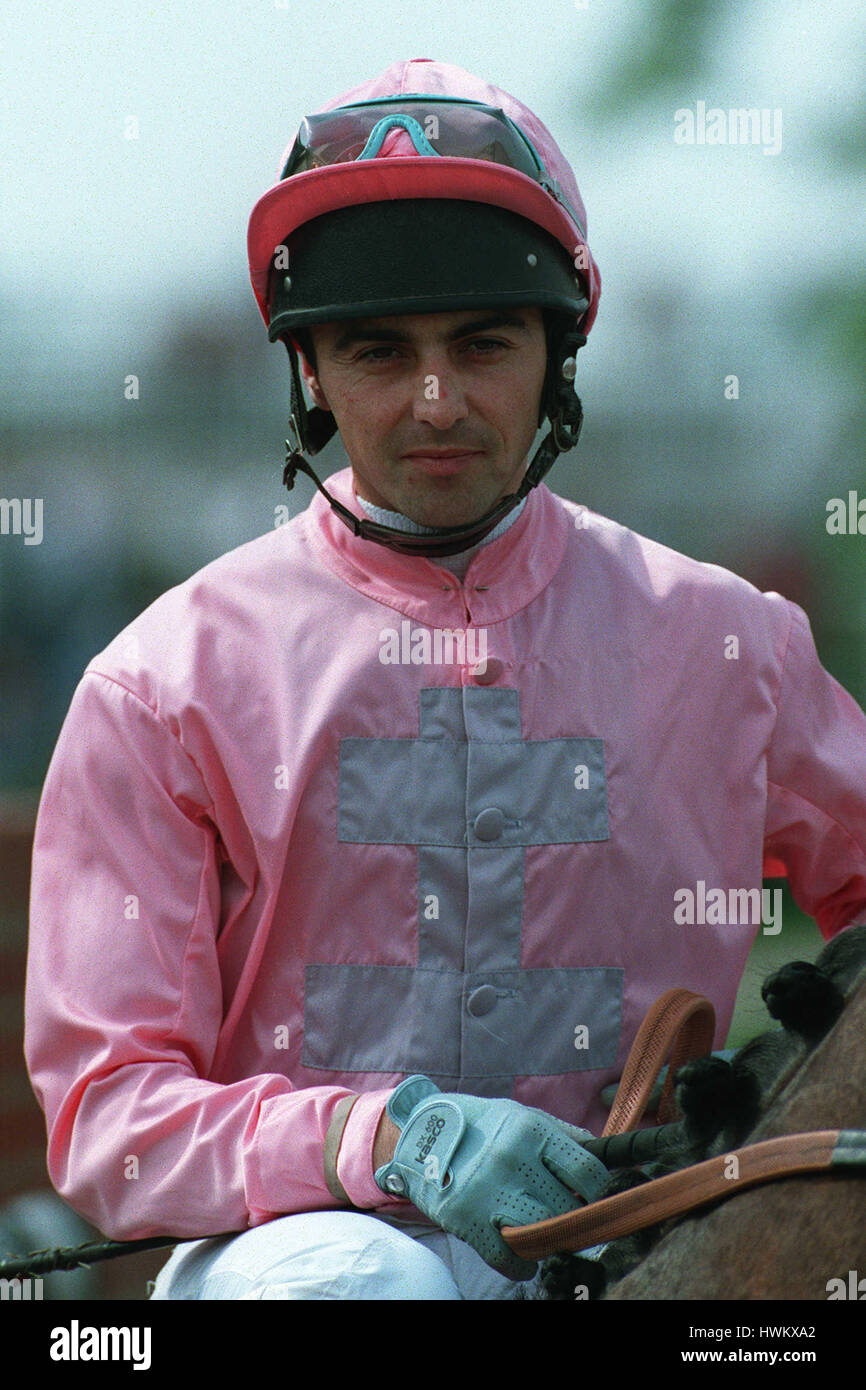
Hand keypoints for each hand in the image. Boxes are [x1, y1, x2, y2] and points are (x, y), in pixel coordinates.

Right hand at [374, 1076, 606, 1280]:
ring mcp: (488, 1191)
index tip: (589, 1196)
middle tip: (564, 1217)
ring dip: (548, 1241)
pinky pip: (508, 1259)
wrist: (417, 1135)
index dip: (596, 1190)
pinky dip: (521, 1265)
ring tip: (545, 1235)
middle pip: (566, 1208)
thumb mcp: (518, 1114)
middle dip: (570, 1217)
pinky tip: (522, 1256)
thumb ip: (559, 1133)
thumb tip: (600, 1152)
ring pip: (541, 1234)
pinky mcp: (467, 1219)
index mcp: (530, 1130)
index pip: (587, 1172)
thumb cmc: (478, 1124)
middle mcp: (511, 1159)